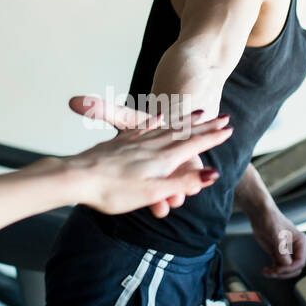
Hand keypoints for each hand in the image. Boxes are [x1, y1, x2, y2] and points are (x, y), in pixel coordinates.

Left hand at [65, 114, 232, 216]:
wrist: (77, 177)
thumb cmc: (112, 190)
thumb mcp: (152, 192)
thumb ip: (182, 182)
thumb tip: (211, 175)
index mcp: (162, 160)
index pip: (194, 146)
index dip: (212, 138)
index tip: (228, 129)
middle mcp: (152, 146)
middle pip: (185, 133)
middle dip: (205, 126)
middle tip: (224, 117)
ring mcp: (136, 142)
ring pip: (168, 128)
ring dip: (187, 121)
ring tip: (200, 113)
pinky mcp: (121, 143)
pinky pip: (145, 127)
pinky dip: (157, 122)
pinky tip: (159, 117)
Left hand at [250, 205, 305, 279]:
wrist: (260, 215)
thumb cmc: (271, 219)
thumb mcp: (276, 234)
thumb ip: (281, 249)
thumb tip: (287, 264)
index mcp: (301, 242)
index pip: (300, 262)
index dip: (290, 269)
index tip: (278, 270)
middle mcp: (296, 248)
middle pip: (295, 269)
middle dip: (284, 273)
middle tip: (273, 272)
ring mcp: (287, 252)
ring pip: (286, 270)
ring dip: (277, 274)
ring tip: (267, 272)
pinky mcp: (278, 254)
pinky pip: (279, 268)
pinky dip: (273, 271)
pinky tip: (266, 270)